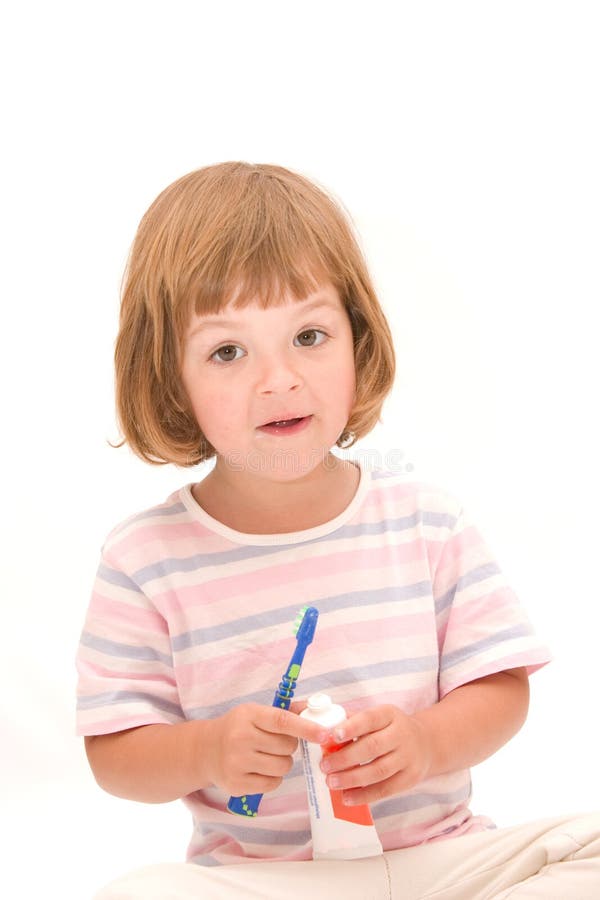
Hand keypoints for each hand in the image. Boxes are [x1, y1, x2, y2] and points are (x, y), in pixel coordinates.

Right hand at [204, 703, 326, 796]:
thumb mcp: (255, 712)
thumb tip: (314, 710)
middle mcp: (241, 738)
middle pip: (287, 747)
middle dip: (288, 746)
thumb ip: (285, 712)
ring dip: (282, 763)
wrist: (205, 750)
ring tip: (267, 756)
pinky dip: (273, 778)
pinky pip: (273, 784)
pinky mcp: (237, 784)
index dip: (306, 727)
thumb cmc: (238, 728)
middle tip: (275, 743)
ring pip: (283, 767)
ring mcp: (237, 763)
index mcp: (248, 715)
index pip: (282, 721)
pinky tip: (260, 769)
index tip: (325, 733)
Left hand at [319, 704, 432, 805]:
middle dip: (346, 758)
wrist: (426, 742)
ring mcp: (408, 757)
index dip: (352, 727)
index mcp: (390, 714)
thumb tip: (323, 729)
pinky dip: (365, 795)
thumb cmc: (390, 729)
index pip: (370, 719)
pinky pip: (386, 789)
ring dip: (352, 778)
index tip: (333, 735)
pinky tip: (347, 797)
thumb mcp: (378, 717)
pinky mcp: (410, 778)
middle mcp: (402, 734)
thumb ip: (354, 721)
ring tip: (331, 782)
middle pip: (373, 747)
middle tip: (325, 766)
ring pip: (379, 770)